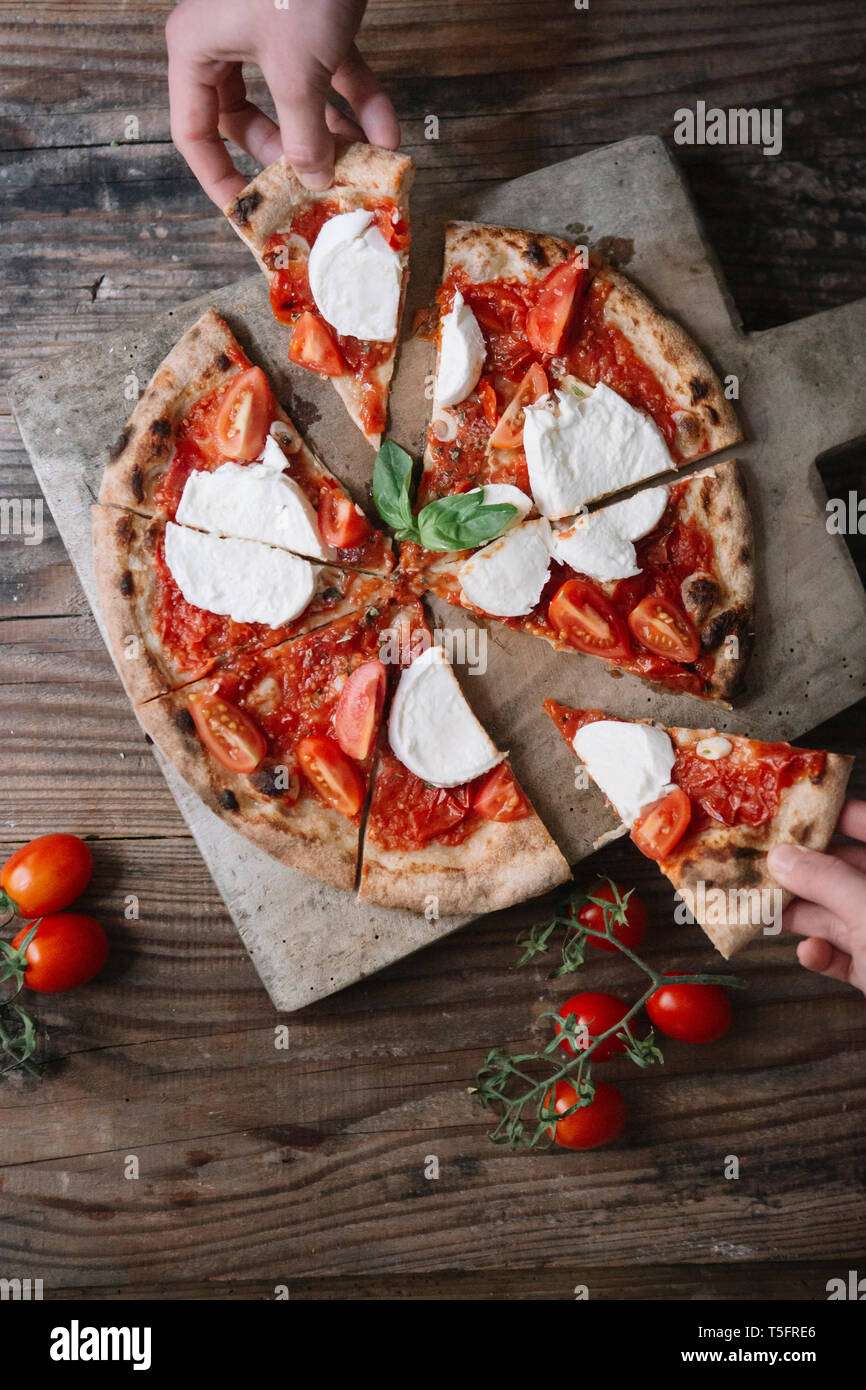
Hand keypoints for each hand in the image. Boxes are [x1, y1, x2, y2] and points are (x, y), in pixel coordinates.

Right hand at [165, 0, 399, 204]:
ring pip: (296, 99)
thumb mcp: (297, 72)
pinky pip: (332, 72)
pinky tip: (390, 131)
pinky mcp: (314, 18)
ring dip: (333, 135)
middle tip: (315, 188)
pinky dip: (359, 100)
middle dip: (288, 156)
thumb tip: (313, 181)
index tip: (249, 213)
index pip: (195, 132)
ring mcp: (272, 27)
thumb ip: (302, 136)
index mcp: (198, 48)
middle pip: (248, 119)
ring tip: (365, 169)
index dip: (220, 179)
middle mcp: (228, 38)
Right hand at [768, 799, 865, 995]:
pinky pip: (851, 955)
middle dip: (806, 873)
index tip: (791, 816)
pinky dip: (828, 955)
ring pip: (844, 915)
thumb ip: (828, 881)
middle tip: (763, 869)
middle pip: (850, 872)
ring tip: (768, 913)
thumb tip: (784, 855)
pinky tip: (811, 955)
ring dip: (807, 916)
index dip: (836, 816)